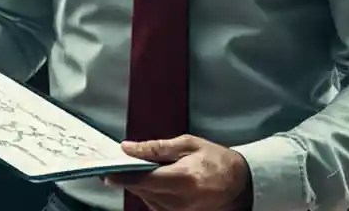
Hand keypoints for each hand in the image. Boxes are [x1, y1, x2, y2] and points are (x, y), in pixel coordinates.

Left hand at [105, 135, 252, 210]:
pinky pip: (156, 206)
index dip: (122, 175)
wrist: (240, 184)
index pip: (143, 179)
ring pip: (146, 199)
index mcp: (182, 179)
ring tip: (146, 171)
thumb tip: (129, 148)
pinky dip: (151, 194)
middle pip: (141, 191)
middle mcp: (178, 201)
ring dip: (141, 186)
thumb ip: (156, 147)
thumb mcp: (188, 144)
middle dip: (129, 178)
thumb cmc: (216, 160)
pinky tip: (157, 182)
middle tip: (121, 165)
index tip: (107, 171)